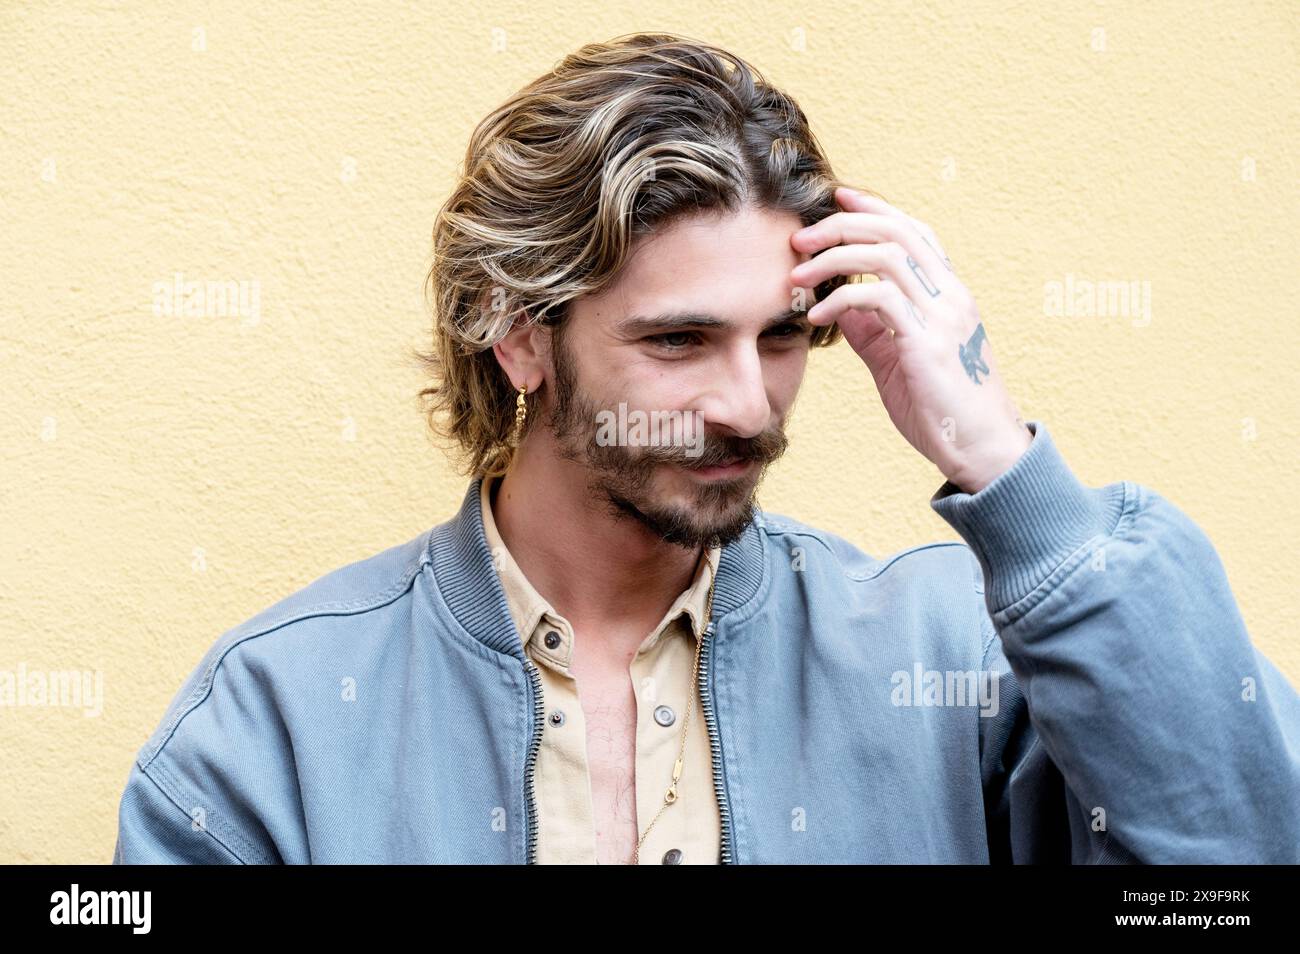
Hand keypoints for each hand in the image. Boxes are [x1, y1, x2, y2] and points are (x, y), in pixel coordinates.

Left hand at [789, 187, 1032, 493]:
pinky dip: (840, 301)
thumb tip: (842, 309)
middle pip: (896, 232)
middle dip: (841, 227)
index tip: (837, 198)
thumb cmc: (941, 409)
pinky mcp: (928, 343)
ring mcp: (943, 316)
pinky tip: (816, 319)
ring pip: (885, 256)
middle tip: (798, 240)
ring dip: (832, 260)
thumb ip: (873, 330)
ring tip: (797, 278)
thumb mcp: (898, 361)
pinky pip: (878, 300)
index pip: (914, 231)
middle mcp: (951, 295)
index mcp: (949, 294)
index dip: (875, 209)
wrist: (981, 451)